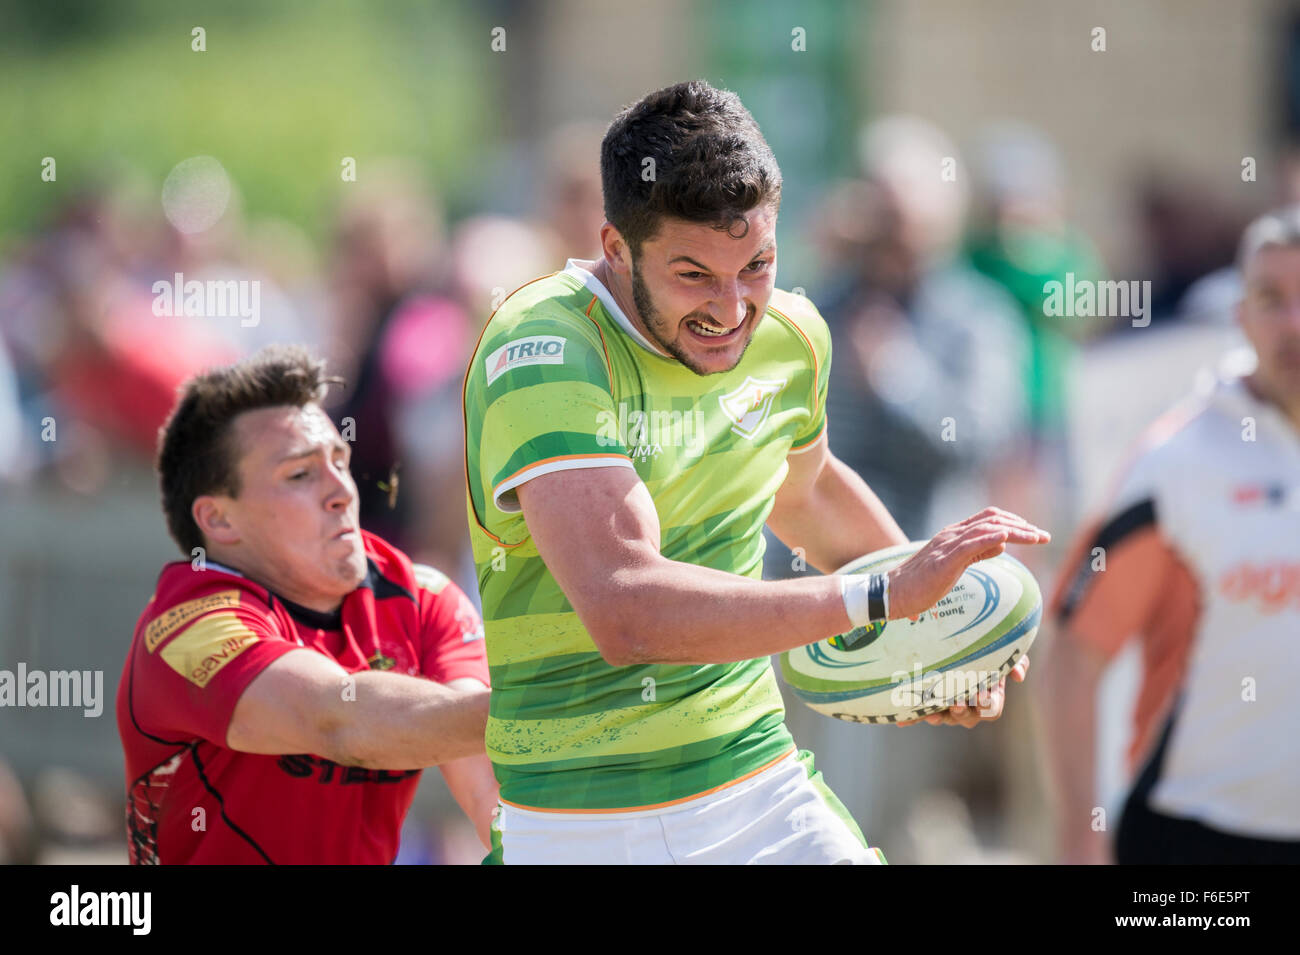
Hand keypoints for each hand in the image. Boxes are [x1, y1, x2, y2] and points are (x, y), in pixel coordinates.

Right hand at [886, 507, 1049, 620]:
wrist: (892, 593)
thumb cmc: (921, 584)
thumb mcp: (954, 565)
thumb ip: (977, 553)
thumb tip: (1002, 544)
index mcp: (954, 535)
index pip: (989, 519)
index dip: (1015, 522)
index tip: (1035, 534)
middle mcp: (952, 534)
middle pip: (993, 519)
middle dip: (1022, 526)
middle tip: (1044, 537)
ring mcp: (947, 545)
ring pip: (987, 529)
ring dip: (1016, 531)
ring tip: (1036, 538)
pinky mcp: (944, 560)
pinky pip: (971, 544)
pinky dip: (991, 538)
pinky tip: (1008, 538)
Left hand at [898, 654, 1029, 727]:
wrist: (955, 638)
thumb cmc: (985, 645)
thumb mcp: (1003, 649)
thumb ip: (1017, 659)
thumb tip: (1018, 676)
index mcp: (989, 695)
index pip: (991, 709)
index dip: (987, 705)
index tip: (982, 696)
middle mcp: (968, 704)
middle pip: (966, 717)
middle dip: (961, 712)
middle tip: (955, 704)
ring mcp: (947, 705)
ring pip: (944, 717)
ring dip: (937, 716)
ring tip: (931, 712)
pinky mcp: (928, 701)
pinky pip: (921, 712)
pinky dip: (913, 716)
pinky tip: (902, 720)